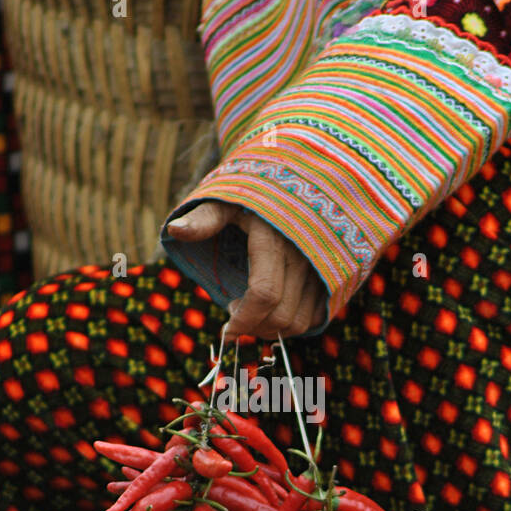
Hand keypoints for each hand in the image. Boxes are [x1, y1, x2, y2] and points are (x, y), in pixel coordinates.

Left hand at [167, 201, 326, 339]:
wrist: (305, 180)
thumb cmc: (257, 190)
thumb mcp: (227, 197)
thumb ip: (204, 217)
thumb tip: (175, 231)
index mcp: (275, 237)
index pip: (263, 294)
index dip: (243, 321)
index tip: (226, 330)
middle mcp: (304, 255)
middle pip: (281, 315)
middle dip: (253, 328)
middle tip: (234, 318)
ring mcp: (323, 267)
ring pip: (300, 321)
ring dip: (272, 329)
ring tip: (253, 314)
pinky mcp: (334, 276)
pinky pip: (316, 316)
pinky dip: (293, 324)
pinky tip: (274, 311)